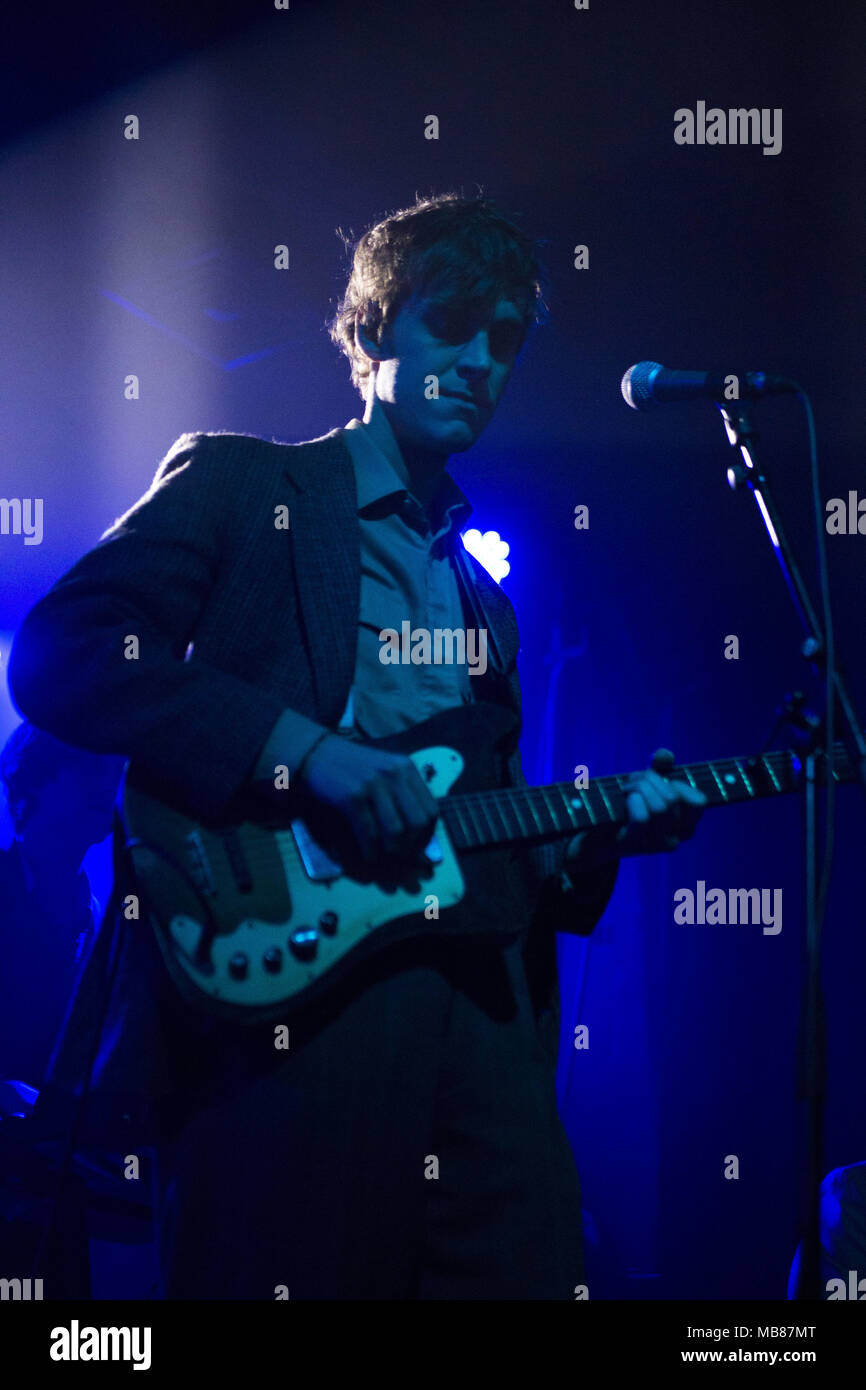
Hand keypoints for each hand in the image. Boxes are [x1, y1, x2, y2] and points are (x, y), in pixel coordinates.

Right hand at [295, 735, 438, 868]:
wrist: (316, 754)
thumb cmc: (351, 767)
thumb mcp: (384, 771)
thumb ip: (402, 794)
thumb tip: (419, 834)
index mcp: (406, 768)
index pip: (432, 810)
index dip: (428, 835)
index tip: (417, 847)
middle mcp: (394, 774)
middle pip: (418, 823)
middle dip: (412, 846)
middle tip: (401, 856)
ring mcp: (374, 784)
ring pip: (396, 831)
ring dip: (391, 851)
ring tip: (383, 855)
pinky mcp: (352, 796)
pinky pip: (369, 832)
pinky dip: (371, 850)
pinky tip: (368, 855)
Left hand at [616, 747, 706, 855]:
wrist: (599, 833)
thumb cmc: (629, 804)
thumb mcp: (649, 783)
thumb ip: (661, 767)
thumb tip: (665, 754)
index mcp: (685, 825)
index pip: (698, 802)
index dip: (680, 785)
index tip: (664, 781)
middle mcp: (675, 838)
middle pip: (673, 799)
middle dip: (650, 780)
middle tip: (634, 779)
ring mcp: (655, 845)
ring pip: (660, 807)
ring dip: (639, 788)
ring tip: (627, 788)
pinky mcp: (635, 846)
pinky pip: (643, 818)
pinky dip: (634, 800)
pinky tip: (627, 799)